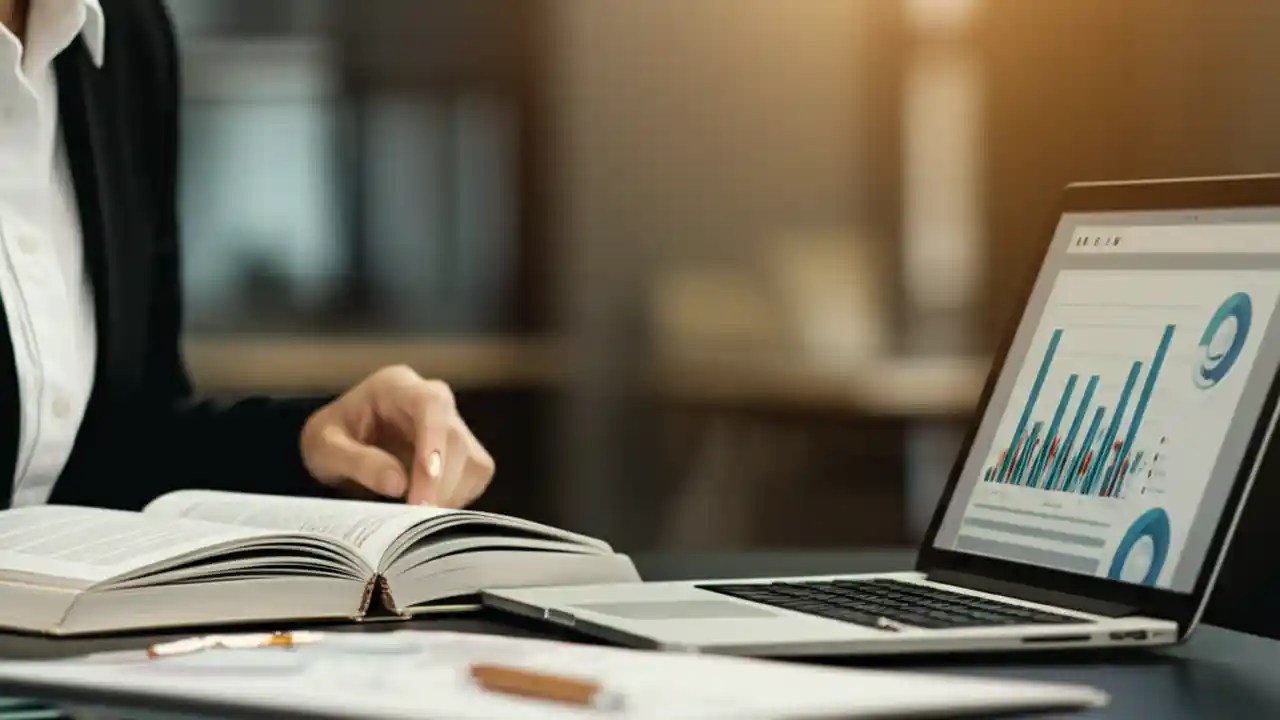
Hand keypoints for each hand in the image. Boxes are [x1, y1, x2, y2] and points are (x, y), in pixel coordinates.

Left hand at [300, 366, 494, 506]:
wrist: (340, 444)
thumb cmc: (331, 439)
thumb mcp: (325, 448)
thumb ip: (358, 462)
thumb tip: (398, 484)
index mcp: (396, 385)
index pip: (430, 405)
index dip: (434, 442)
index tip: (425, 483)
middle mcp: (432, 398)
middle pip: (454, 438)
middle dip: (438, 483)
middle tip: (413, 518)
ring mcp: (452, 424)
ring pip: (472, 459)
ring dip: (448, 494)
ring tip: (413, 515)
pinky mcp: (464, 451)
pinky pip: (475, 476)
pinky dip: (455, 498)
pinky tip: (425, 506)